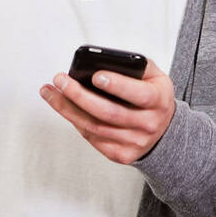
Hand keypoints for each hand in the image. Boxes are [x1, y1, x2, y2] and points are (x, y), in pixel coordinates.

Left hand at [39, 58, 176, 163]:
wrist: (164, 131)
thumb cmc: (153, 96)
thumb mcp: (155, 76)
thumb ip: (135, 66)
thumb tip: (103, 61)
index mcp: (159, 101)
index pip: (139, 95)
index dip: (117, 85)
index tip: (95, 75)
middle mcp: (148, 124)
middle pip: (109, 113)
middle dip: (80, 96)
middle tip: (60, 80)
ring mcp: (134, 143)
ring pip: (95, 127)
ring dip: (68, 109)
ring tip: (50, 92)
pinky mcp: (121, 155)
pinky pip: (93, 139)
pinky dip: (76, 122)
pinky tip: (65, 108)